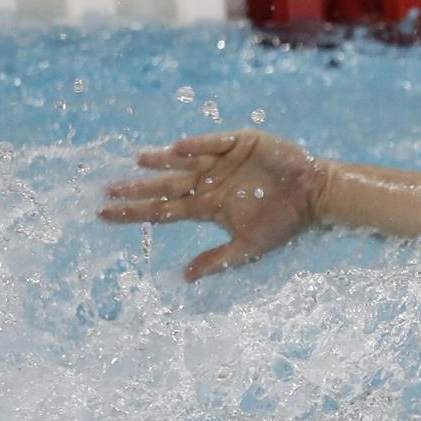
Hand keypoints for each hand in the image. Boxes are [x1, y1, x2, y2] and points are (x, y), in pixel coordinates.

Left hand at [100, 129, 328, 281]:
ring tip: (137, 159)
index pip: (163, 210)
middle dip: (137, 188)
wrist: (317, 195)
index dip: (134, 212)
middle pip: (166, 185)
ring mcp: (222, 161)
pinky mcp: (240, 142)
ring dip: (161, 161)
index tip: (103, 213)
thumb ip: (218, 260)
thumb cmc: (285, 223)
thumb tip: (185, 278)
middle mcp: (209, 182)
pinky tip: (177, 149)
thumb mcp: (249, 247)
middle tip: (106, 188)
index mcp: (207, 206)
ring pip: (184, 161)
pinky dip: (197, 146)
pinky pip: (214, 143)